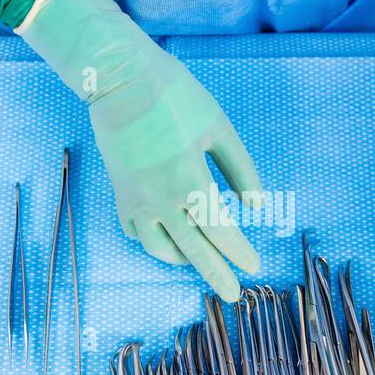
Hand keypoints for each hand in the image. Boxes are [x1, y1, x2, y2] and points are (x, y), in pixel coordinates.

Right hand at [16, 0, 260, 300]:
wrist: (118, 78)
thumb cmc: (176, 96)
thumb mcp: (219, 128)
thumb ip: (240, 170)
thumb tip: (256, 207)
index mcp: (190, 182)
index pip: (222, 232)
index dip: (239, 253)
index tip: (254, 266)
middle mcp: (161, 199)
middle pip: (194, 251)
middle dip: (217, 276)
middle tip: (234, 296)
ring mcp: (136, 199)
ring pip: (160, 248)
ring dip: (183, 259)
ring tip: (201, 261)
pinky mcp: (120, 192)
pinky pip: (137, 231)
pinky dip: (154, 240)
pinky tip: (167, 239)